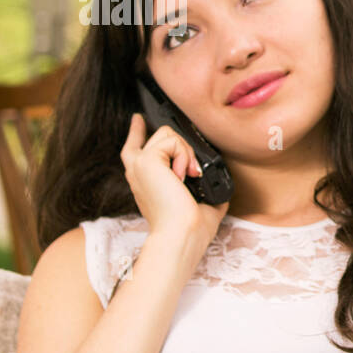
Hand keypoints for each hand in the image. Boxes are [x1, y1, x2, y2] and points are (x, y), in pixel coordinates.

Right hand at [120, 112, 227, 245]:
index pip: (134, 148)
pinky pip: (172, 140)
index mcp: (147, 182)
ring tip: (189, 176)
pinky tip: (185, 175)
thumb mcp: (203, 204)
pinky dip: (185, 155)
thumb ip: (205, 190)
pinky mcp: (146, 161)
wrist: (183, 235)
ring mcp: (139, 165)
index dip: (137, 131)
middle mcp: (138, 172)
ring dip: (186, 152)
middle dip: (182, 145)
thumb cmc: (191, 228)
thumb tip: (218, 186)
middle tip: (192, 171)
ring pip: (167, 133)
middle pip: (157, 135)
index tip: (138, 118)